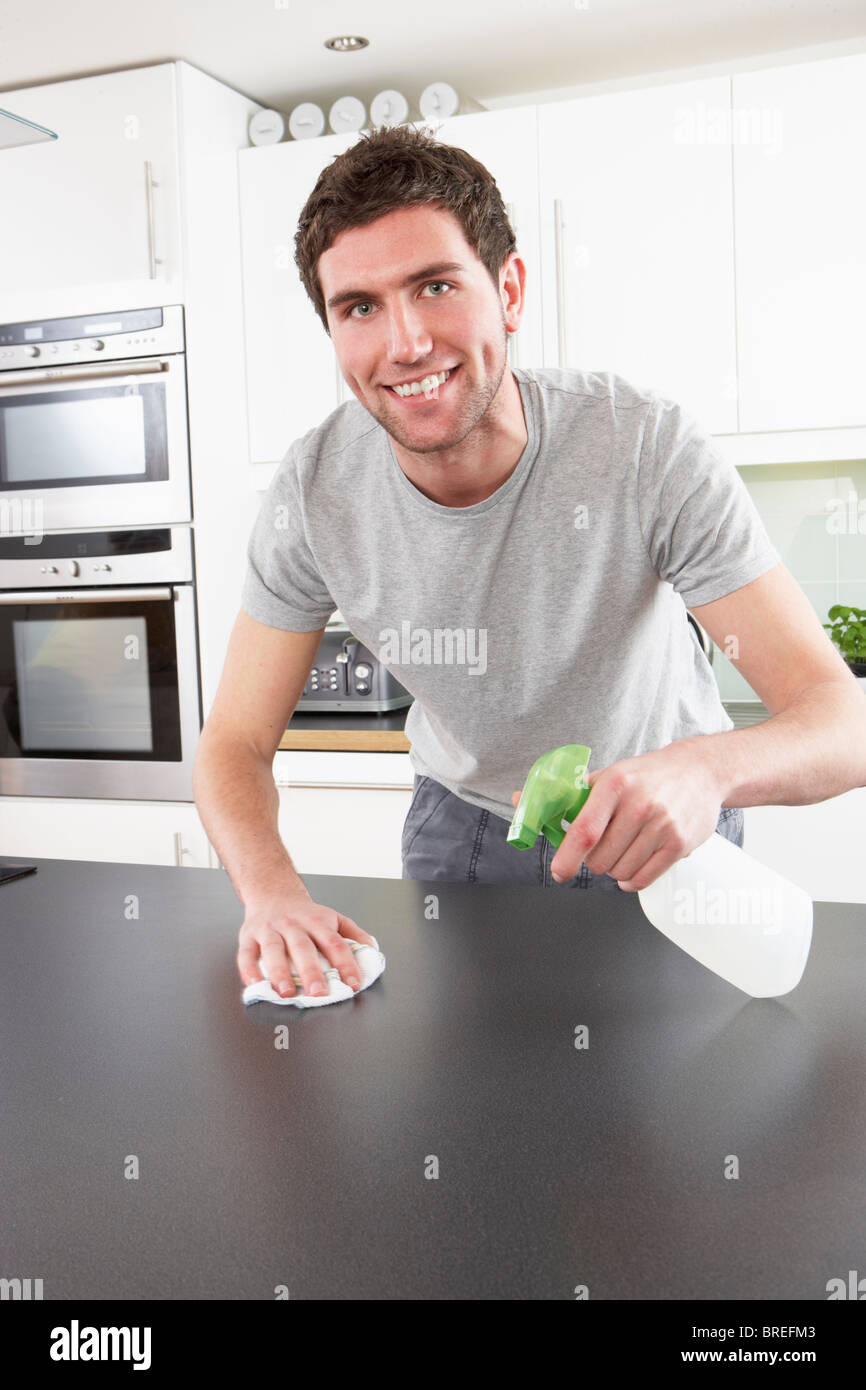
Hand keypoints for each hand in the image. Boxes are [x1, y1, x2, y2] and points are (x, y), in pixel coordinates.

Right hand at [237, 889, 377, 998]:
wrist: (273, 892)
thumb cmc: (305, 914)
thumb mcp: (333, 918)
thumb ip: (354, 934)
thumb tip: (372, 951)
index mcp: (318, 921)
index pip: (335, 943)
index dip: (346, 964)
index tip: (353, 984)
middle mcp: (293, 924)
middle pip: (303, 947)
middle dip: (311, 972)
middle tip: (319, 993)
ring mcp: (270, 929)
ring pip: (273, 949)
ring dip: (279, 971)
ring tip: (286, 992)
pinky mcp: (249, 935)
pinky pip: (246, 953)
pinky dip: (249, 969)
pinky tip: (255, 984)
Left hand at [511, 739, 722, 890]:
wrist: (700, 771)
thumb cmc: (645, 776)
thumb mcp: (609, 776)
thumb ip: (569, 795)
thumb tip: (519, 802)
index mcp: (615, 784)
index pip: (585, 831)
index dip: (567, 857)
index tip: (559, 871)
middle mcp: (640, 805)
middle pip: (600, 858)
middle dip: (593, 860)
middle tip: (601, 847)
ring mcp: (662, 826)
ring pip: (620, 871)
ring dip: (614, 868)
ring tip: (623, 848)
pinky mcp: (680, 844)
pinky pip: (644, 879)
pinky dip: (632, 879)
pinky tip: (634, 863)